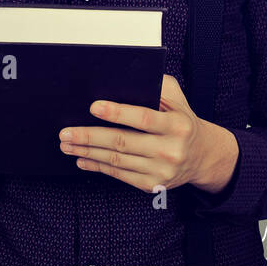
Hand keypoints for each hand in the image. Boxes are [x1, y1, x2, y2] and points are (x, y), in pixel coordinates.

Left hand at [58, 74, 236, 193]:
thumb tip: (124, 80)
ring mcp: (161, 171)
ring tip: (67, 145)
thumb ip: (157, 86)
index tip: (94, 106)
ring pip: (117, 160)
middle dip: (90, 136)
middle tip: (65, 132)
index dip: (117, 113)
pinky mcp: (152, 185)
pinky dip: (98, 166)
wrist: (201, 156)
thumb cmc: (181, 120)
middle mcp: (170, 150)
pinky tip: (82, 159)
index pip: (143, 118)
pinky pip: (119, 175)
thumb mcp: (177, 99)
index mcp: (178, 125)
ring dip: (88, 152)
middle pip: (123, 142)